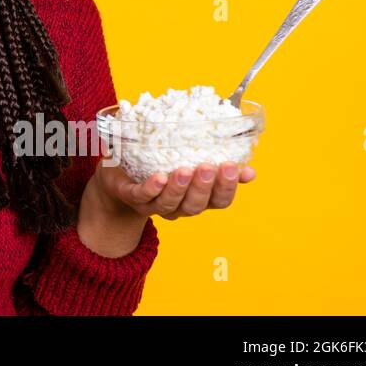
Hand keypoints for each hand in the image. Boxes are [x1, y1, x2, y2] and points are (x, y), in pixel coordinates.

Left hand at [90, 159, 257, 220]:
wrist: (116, 174)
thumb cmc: (157, 163)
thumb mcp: (187, 160)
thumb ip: (214, 161)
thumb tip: (249, 167)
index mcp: (195, 197)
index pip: (219, 201)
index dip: (228, 187)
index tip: (235, 167)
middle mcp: (177, 206)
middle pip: (197, 205)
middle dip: (206, 187)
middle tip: (211, 166)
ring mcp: (153, 204)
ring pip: (171, 204)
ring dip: (180, 188)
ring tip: (186, 170)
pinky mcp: (130, 195)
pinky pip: (143, 196)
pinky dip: (152, 188)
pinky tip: (160, 177)